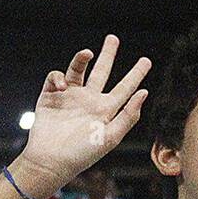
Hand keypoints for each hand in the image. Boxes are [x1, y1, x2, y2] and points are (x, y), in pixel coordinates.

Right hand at [13, 35, 150, 195]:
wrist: (51, 160)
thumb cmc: (82, 153)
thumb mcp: (110, 137)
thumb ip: (128, 116)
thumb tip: (144, 92)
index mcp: (106, 110)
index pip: (125, 88)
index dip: (136, 75)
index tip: (146, 61)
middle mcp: (89, 101)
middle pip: (101, 72)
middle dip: (107, 55)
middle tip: (113, 38)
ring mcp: (70, 97)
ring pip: (78, 70)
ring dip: (81, 59)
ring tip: (88, 53)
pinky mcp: (51, 96)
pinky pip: (56, 77)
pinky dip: (59, 76)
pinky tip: (62, 86)